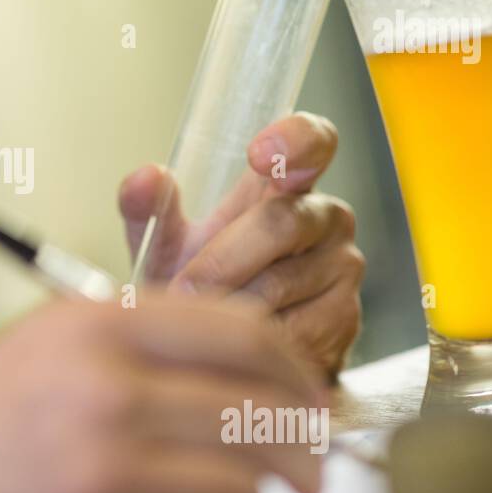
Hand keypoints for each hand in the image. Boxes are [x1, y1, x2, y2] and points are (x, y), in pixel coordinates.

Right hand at [0, 291, 326, 492]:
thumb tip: (253, 372)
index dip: (295, 369)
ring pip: (245, 487)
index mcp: (90, 326)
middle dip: (301, 447)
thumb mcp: (39, 351)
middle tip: (306, 468)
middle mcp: (103, 391)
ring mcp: (104, 475)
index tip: (311, 397)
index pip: (245, 332)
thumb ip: (138, 344)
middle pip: (264, 412)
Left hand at [119, 111, 364, 377]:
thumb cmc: (200, 284)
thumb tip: (146, 176)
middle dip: (222, 261)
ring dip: (231, 306)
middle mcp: (326, 217)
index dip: (295, 139)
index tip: (259, 153)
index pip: (314, 141)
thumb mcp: (167, 245)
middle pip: (280, 223)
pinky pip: (295, 329)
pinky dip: (254, 340)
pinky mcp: (345, 319)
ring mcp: (343, 267)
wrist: (223, 352)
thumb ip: (148, 208)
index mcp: (286, 183)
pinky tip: (233, 348)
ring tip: (199, 323)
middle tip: (183, 291)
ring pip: (282, 283)